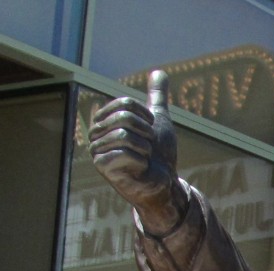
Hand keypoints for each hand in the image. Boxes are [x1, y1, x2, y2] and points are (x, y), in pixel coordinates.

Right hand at [89, 70, 186, 235]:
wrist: (165, 183)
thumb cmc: (159, 155)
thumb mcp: (158, 121)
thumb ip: (157, 97)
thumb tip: (159, 72)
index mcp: (104, 121)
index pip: (124, 104)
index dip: (144, 117)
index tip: (150, 132)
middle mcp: (95, 134)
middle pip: (124, 118)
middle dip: (144, 134)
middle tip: (147, 149)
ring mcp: (96, 151)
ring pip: (124, 135)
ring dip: (143, 148)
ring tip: (143, 159)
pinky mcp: (102, 166)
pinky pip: (123, 152)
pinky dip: (139, 160)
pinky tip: (139, 168)